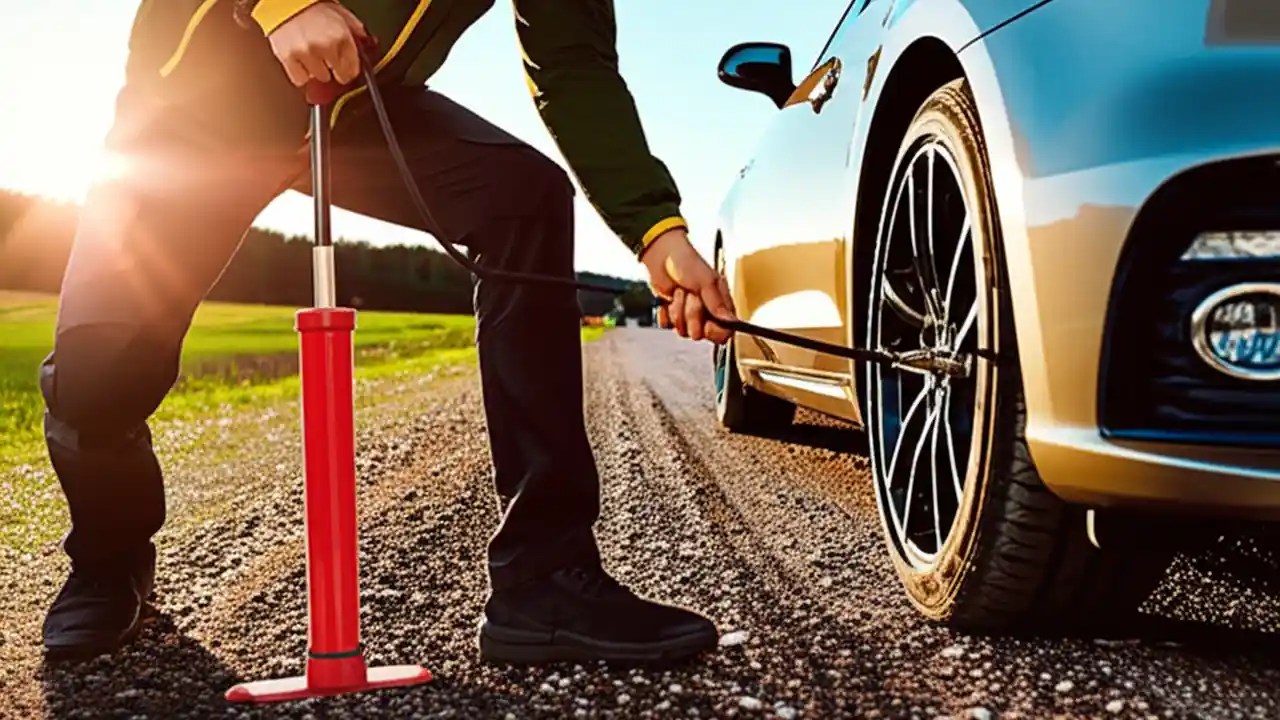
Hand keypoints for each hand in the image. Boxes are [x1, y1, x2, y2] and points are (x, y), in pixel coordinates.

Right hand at [268, 2, 368, 86]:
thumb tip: (369, 44)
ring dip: (317, 70)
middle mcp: (325, 47)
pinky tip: (301, 60)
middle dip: (335, 68)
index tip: (346, 67)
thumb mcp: (341, 15)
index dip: (349, 69)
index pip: (352, 70)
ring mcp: (306, 54)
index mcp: (341, 36)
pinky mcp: (288, 59)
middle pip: (338, 76)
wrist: (284, 1)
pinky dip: (301, 73)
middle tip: (328, 58)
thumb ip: (356, 31)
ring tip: (312, 54)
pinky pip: (300, 80)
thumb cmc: (312, 5)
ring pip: (319, 78)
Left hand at [642, 228, 737, 344]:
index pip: (723, 333)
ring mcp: (686, 316)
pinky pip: (666, 325)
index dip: (714, 332)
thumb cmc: (688, 263)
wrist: (662, 254)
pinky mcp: (670, 315)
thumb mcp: (706, 281)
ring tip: (678, 292)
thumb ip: (717, 304)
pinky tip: (667, 299)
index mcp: (720, 307)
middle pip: (699, 334)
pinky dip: (664, 313)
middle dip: (691, 315)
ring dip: (677, 310)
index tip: (707, 322)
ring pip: (682, 331)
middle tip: (690, 296)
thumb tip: (731, 322)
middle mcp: (705, 315)